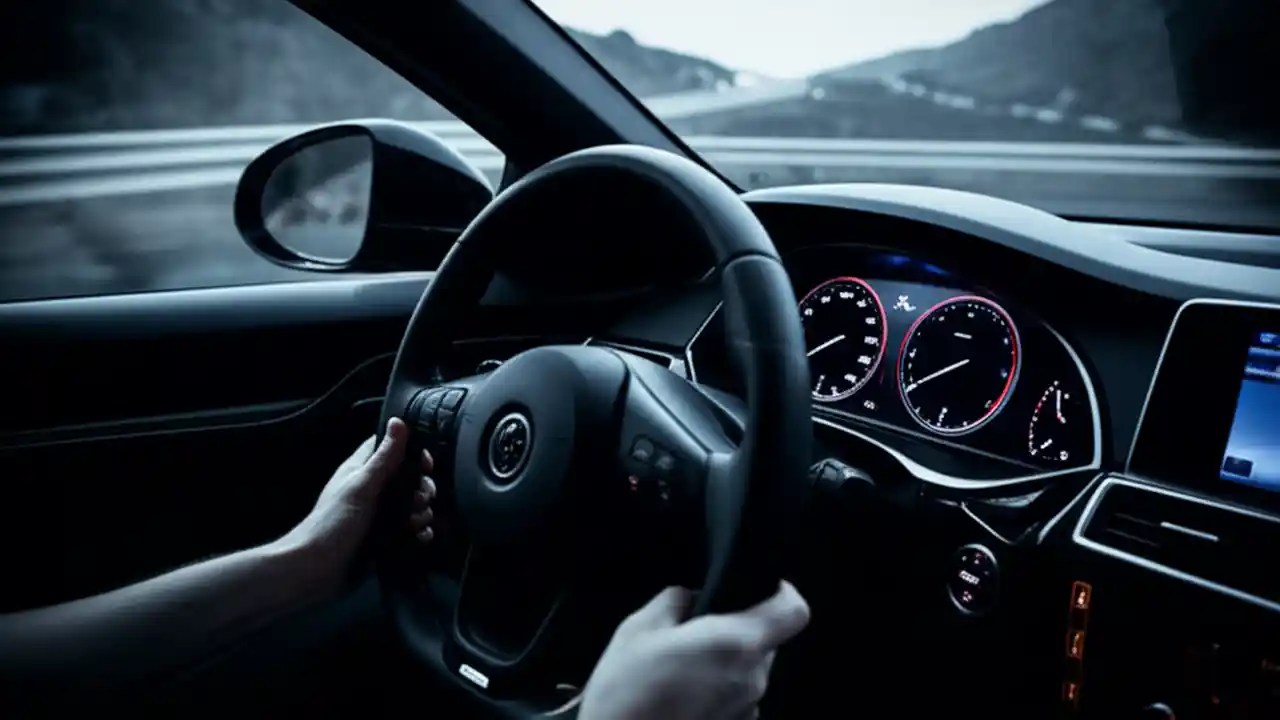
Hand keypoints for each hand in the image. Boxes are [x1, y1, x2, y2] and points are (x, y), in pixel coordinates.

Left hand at [278, 417, 435, 594]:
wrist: (317, 570)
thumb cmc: (336, 522)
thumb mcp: (362, 486)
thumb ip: (384, 457)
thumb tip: (398, 420)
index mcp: (362, 471)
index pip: (390, 449)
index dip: (411, 451)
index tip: (426, 464)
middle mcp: (372, 490)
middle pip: (408, 478)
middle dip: (422, 487)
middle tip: (420, 499)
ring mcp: (378, 516)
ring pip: (412, 505)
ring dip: (422, 512)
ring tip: (417, 523)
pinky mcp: (385, 539)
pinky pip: (411, 530)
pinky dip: (419, 532)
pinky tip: (420, 537)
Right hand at [579, 581, 809, 719]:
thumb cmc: (626, 693)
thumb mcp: (638, 629)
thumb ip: (674, 601)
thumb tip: (688, 597)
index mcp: (735, 643)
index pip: (792, 611)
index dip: (784, 593)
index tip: (766, 587)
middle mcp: (751, 678)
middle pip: (767, 641)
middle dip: (738, 631)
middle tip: (697, 633)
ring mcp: (746, 709)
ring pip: (750, 670)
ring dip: (725, 663)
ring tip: (681, 669)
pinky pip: (736, 697)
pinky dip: (718, 689)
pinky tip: (682, 694)